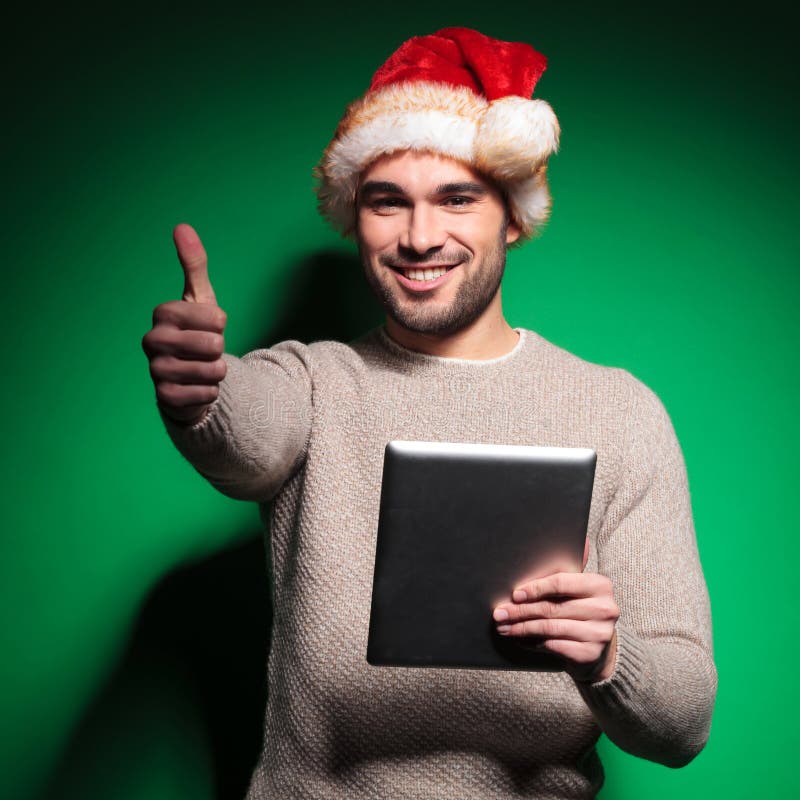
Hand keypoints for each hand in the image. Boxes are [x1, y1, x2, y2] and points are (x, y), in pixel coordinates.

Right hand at [141, 224, 227, 424]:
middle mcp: (152, 341)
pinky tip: (197, 386)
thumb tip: (182, 226)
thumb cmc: (196, 332)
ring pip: (213, 371)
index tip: (207, 326)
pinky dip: (210, 392)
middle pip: (215, 345)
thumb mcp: (200, 298)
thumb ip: (194, 264)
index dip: (221, 325)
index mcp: (163, 314)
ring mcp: (156, 371)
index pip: (217, 318)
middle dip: (219, 350)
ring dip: (217, 372)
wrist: (187, 377)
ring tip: (202, 368)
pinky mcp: (165, 398)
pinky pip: (207, 394)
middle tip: (205, 350)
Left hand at [492, 539, 619, 682]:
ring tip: (504, 627)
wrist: (600, 648)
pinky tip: (520, 639)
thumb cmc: (582, 610)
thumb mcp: (578, 588)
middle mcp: (604, 609)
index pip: (560, 583)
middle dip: (520, 611)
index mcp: (600, 585)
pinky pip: (553, 645)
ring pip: (549, 628)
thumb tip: (578, 540)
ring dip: (521, 628)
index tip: (515, 594)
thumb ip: (570, 568)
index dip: (535, 588)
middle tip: (500, 613)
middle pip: (551, 607)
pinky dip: (532, 642)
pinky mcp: (590, 653)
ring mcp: (599, 633)